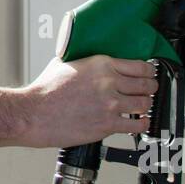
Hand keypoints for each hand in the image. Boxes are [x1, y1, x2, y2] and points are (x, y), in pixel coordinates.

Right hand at [15, 54, 157, 148]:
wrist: (33, 113)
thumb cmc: (45, 90)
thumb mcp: (66, 62)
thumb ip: (85, 60)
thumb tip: (90, 58)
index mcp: (101, 63)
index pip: (140, 65)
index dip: (149, 71)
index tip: (149, 74)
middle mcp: (109, 82)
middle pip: (147, 84)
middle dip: (151, 88)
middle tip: (150, 90)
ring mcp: (110, 104)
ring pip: (145, 104)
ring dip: (147, 105)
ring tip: (144, 106)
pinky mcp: (107, 124)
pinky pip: (137, 125)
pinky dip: (142, 124)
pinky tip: (140, 122)